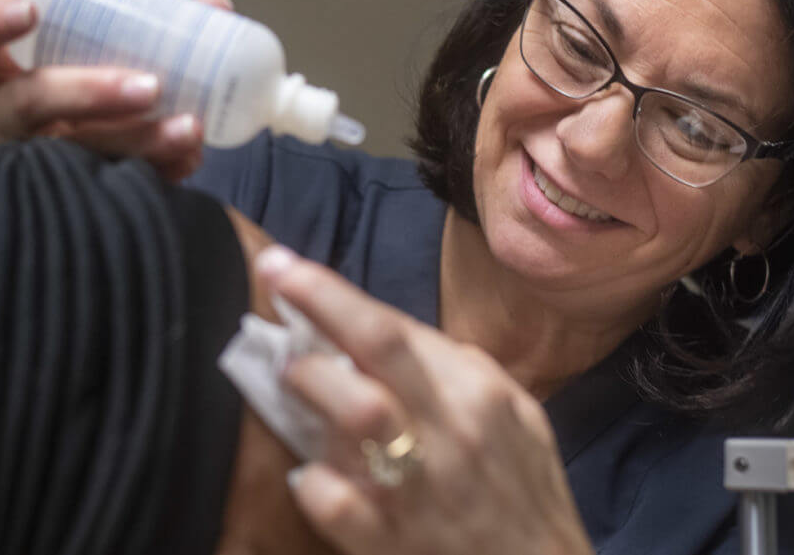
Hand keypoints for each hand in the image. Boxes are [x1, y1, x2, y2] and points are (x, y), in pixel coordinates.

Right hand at [0, 0, 235, 180]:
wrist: (131, 183)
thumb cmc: (116, 108)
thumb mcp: (126, 65)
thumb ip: (161, 35)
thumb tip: (212, 3)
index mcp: (13, 76)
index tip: (31, 12)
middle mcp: (15, 123)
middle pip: (31, 101)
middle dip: (90, 91)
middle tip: (149, 86)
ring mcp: (39, 169)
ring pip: (76, 154)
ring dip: (138, 139)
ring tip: (188, 129)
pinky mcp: (78, 206)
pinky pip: (113, 192)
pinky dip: (161, 173)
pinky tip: (190, 160)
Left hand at [255, 246, 594, 554]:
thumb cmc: (522, 492)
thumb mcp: (514, 416)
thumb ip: (457, 370)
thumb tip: (388, 333)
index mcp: (477, 394)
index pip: (392, 327)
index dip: (329, 292)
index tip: (283, 266)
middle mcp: (449, 432)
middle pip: (374, 351)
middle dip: (316, 305)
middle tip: (271, 282)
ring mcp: (418, 488)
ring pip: (351, 419)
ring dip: (309, 387)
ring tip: (290, 375)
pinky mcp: (387, 540)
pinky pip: (331, 499)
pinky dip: (309, 478)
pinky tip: (307, 472)